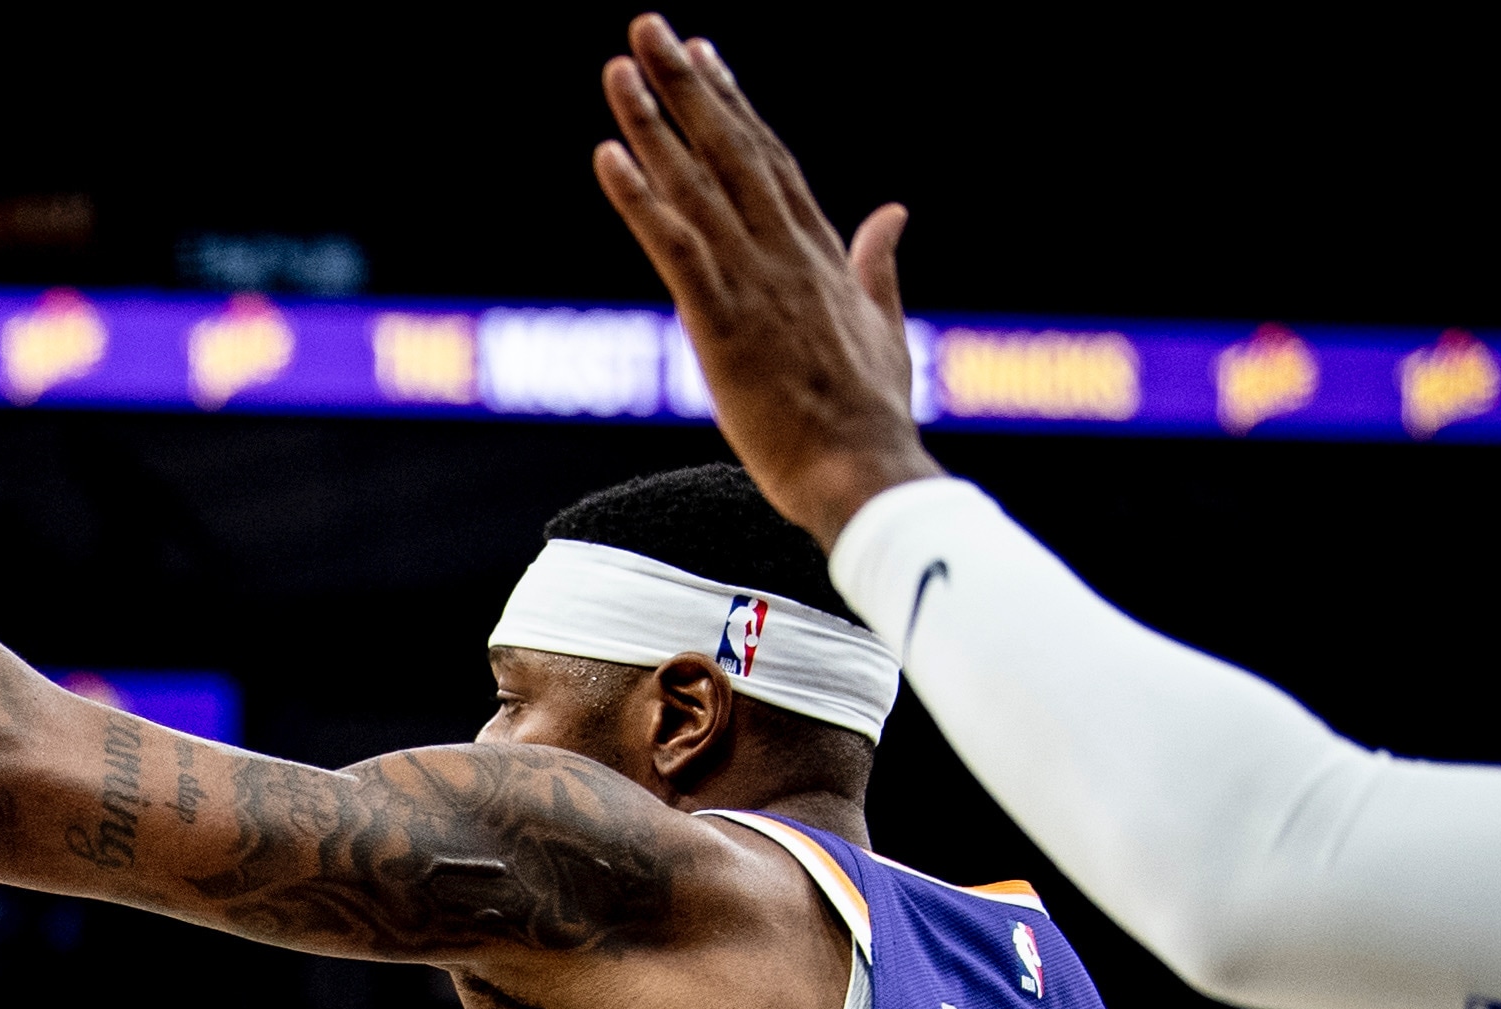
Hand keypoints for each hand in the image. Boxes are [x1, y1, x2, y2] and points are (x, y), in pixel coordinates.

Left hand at [591, 15, 939, 547]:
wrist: (864, 473)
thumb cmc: (870, 416)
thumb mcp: (885, 326)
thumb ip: (878, 264)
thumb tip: (894, 213)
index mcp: (820, 255)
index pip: (768, 161)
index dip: (732, 105)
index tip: (704, 55)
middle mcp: (785, 254)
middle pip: (729, 152)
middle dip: (686, 86)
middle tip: (648, 28)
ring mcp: (754, 284)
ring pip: (696, 186)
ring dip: (654, 124)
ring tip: (619, 69)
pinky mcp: (722, 324)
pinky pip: (674, 248)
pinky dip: (639, 200)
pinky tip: (607, 156)